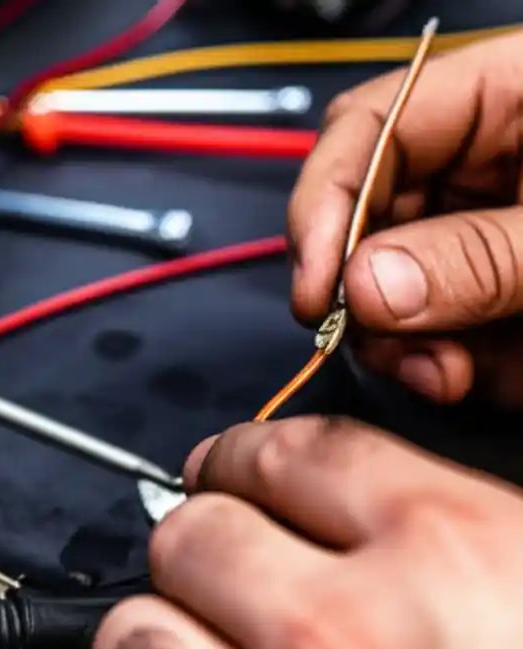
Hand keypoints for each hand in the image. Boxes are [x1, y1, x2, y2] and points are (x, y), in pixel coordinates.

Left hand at [93, 416, 522, 648]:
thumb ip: (454, 543)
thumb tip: (353, 510)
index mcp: (455, 553)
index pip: (292, 452)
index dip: (247, 456)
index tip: (234, 471)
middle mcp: (351, 633)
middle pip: (193, 533)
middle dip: (204, 546)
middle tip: (227, 569)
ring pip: (139, 633)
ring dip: (164, 637)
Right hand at [288, 30, 522, 405]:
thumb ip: (479, 254)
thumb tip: (363, 286)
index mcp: (502, 99)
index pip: (366, 129)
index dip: (322, 204)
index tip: (315, 288)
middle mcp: (482, 166)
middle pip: (365, 216)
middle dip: (360, 289)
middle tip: (368, 340)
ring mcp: (486, 237)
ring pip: (391, 289)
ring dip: (398, 342)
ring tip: (440, 373)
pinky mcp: (500, 305)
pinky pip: (437, 335)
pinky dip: (438, 367)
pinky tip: (461, 380)